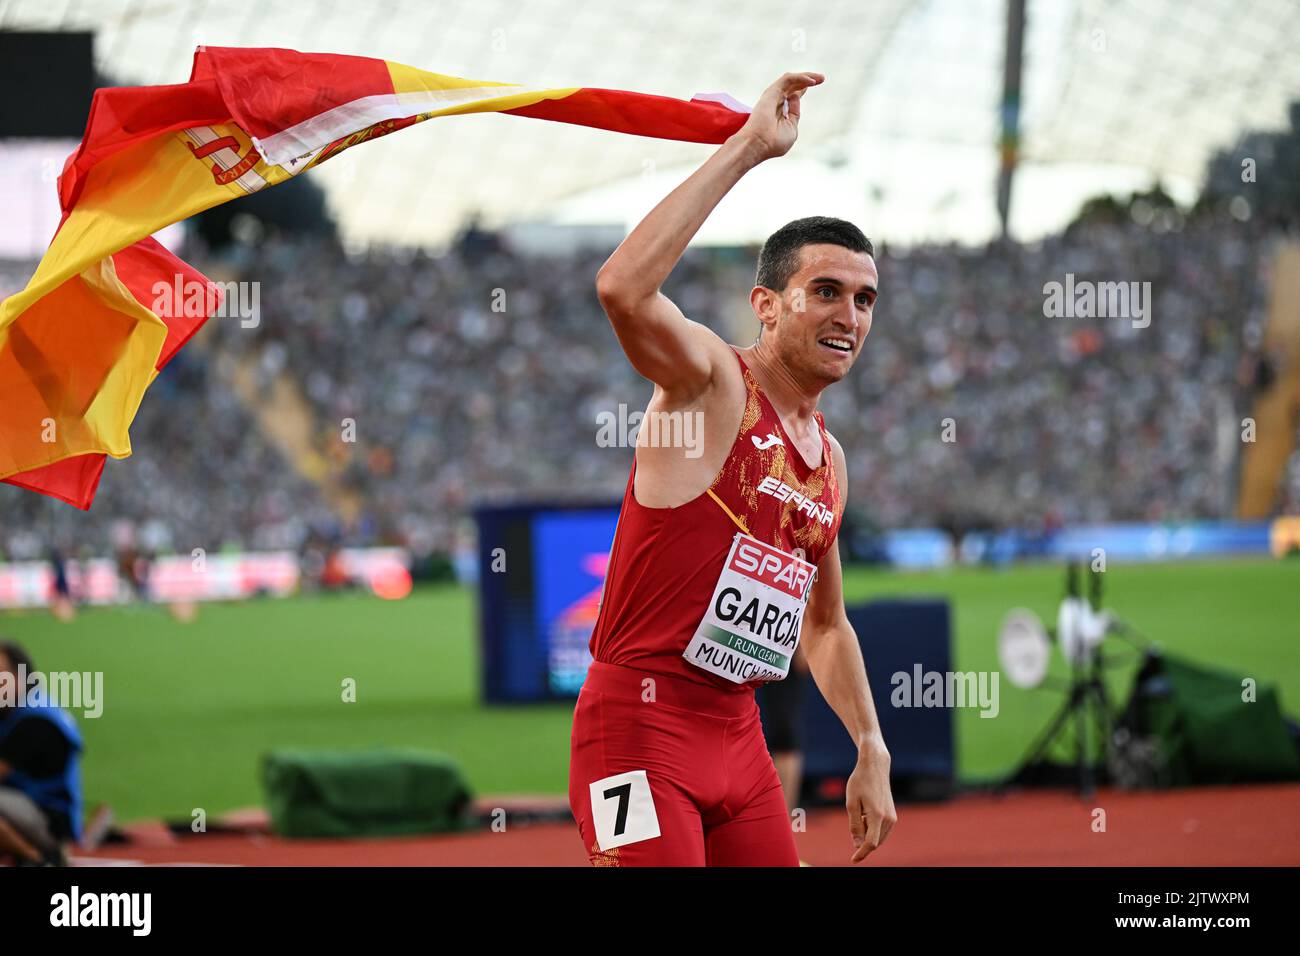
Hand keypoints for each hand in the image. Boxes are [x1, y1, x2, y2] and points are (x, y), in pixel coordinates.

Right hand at [731, 71, 824, 163]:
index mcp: (779, 112)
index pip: (792, 96)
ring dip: (806, 76)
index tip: (815, 83)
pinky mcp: (772, 91)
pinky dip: (800, 78)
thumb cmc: (774, 142)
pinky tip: (811, 82)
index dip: (802, 89)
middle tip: (822, 78)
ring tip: (821, 78)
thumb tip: (796, 97)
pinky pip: (788, 79)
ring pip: (791, 80)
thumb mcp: (791, 129)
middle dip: (808, 80)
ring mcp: (773, 96)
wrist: (760, 144)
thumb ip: (795, 114)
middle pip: (793, 86)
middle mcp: (775, 102)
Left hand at [846, 741, 895, 862]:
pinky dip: (872, 829)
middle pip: (875, 841)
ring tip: (860, 812)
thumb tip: (858, 844)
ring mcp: (893, 817)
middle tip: (855, 818)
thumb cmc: (860, 782)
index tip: (853, 860)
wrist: (875, 766)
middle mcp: (888, 818)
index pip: (871, 843)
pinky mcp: (893, 815)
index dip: (861, 853)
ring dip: (868, 834)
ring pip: (879, 837)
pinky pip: (882, 830)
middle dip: (863, 840)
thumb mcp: (851, 803)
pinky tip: (866, 813)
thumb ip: (855, 825)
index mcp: (877, 815)